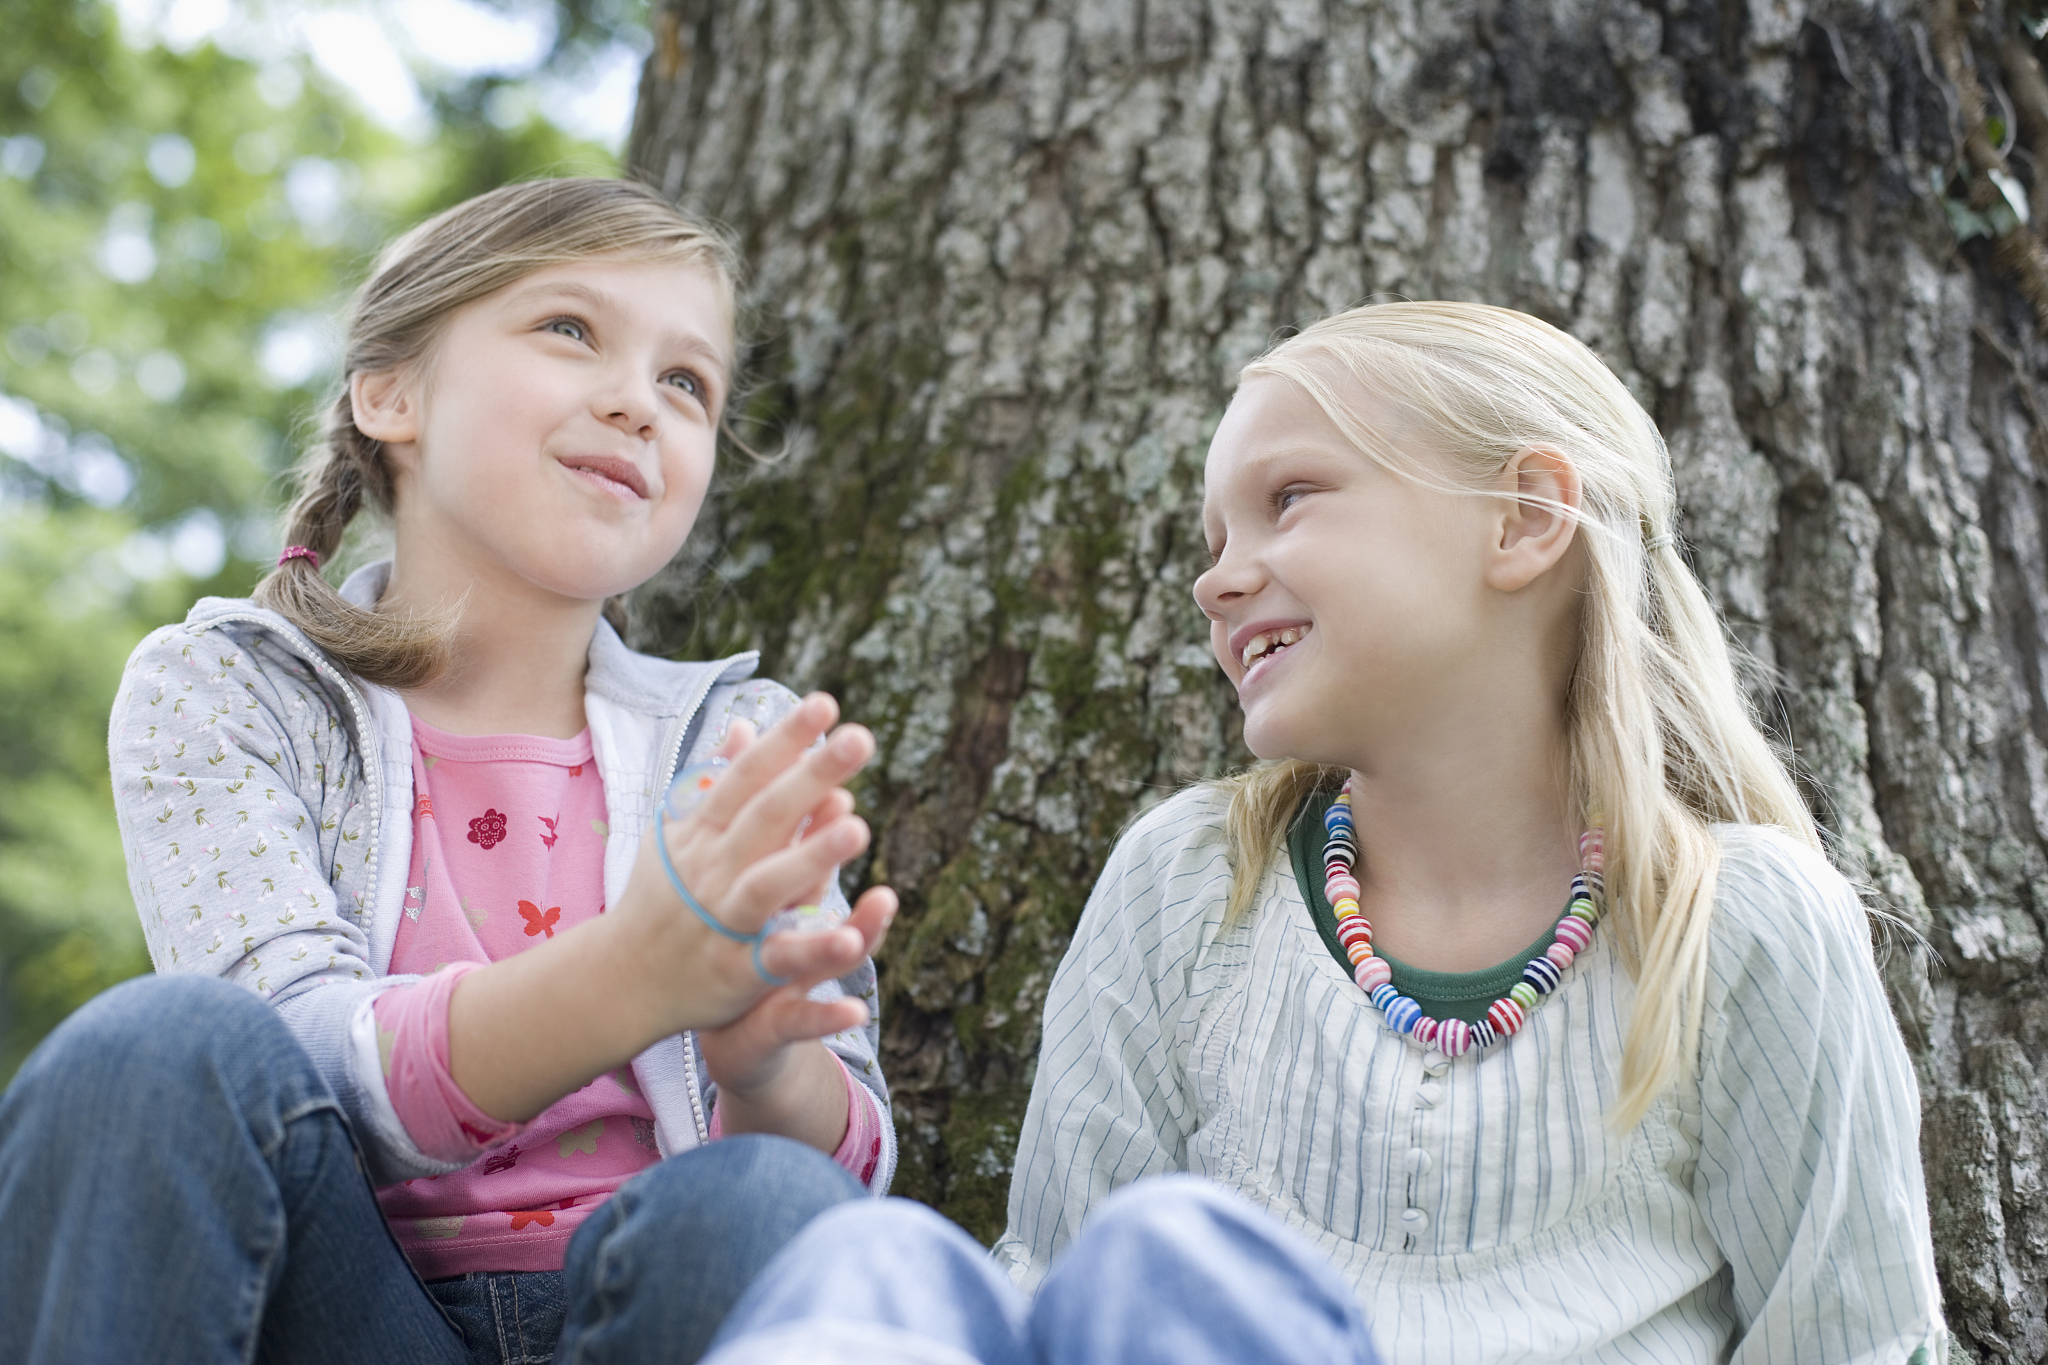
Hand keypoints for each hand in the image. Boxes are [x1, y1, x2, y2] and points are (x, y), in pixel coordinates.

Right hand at [447, 691, 894, 1124]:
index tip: (825, 703)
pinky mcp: (735, 972)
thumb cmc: (659, 898)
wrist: (615, 982)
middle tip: (861, 738)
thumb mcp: (680, 833)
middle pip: (765, 816)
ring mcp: (720, 921)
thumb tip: (746, 721)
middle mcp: (711, 870)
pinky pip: (777, 959)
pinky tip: (850, 938)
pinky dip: (811, 951)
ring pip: (768, 884)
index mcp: (702, 833)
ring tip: (859, 827)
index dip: (784, 739)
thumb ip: (719, 779)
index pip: (746, 777)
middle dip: (811, 776)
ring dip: (810, 856)